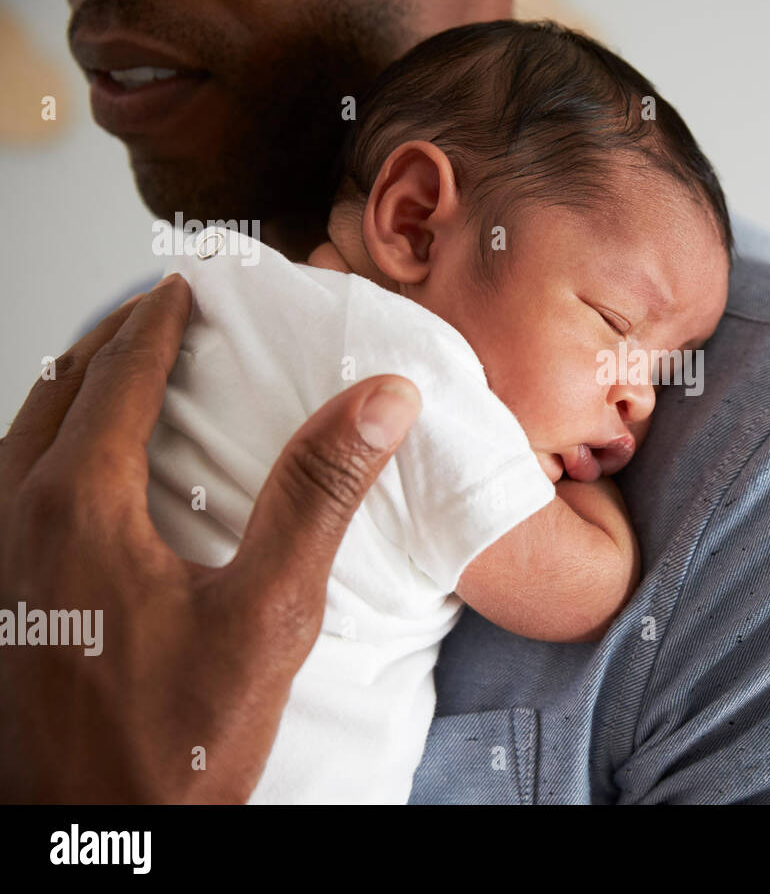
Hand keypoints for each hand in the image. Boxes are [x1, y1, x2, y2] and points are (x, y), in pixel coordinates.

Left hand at [0, 275, 421, 801]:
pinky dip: (44, 446)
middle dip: (109, 341)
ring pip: (19, 436)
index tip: (186, 286)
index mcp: (79, 506)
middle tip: (154, 314)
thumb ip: (318, 495)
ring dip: (70, 390)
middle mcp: (17, 519)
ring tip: (115, 375)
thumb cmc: (171, 741)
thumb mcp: (267, 615)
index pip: (117, 376)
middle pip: (56, 391)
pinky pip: (6, 487)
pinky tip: (78, 477)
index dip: (158, 322)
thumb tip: (380, 399)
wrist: (90, 835)